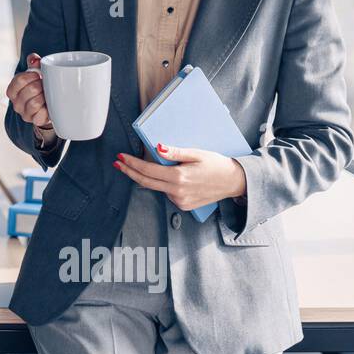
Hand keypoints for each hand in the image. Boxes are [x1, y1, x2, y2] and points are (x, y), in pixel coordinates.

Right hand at [6, 52, 52, 129]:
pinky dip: (47, 108)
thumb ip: (34, 63)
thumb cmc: (39, 87)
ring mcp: (25, 114)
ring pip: (35, 103)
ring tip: (47, 94)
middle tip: (45, 85)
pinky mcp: (35, 121)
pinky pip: (41, 114)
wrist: (48, 106)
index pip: (18, 80)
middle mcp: (16, 103)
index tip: (39, 74)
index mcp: (13, 91)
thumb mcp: (36, 74)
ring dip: (44, 96)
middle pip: (29, 90)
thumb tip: (34, 59)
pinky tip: (49, 104)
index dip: (31, 76)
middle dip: (41, 85)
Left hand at [114, 143, 246, 210]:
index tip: (121, 157)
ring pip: (157, 188)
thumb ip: (174, 152)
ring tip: (148, 166)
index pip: (147, 171)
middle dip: (130, 172)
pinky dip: (164, 185)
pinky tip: (171, 178)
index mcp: (179, 178)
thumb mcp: (196, 154)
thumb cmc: (217, 165)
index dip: (132, 164)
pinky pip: (167, 194)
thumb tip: (156, 147)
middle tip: (119, 163)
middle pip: (145, 182)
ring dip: (150, 178)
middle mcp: (177, 192)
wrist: (234, 182)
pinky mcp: (184, 206)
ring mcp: (180, 201)